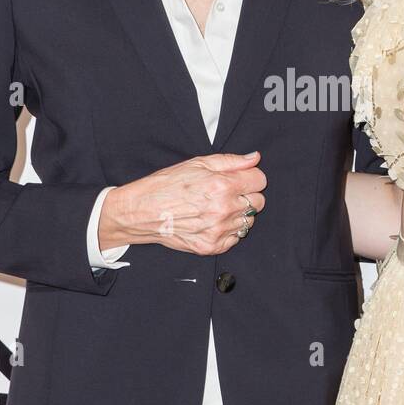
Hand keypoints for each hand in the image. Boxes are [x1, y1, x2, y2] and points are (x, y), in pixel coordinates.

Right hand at [99, 151, 265, 255]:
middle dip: (247, 195)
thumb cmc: (167, 185)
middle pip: (259, 202)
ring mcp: (219, 230)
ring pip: (248, 221)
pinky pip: (236, 238)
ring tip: (216, 207)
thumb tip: (254, 158)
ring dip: (238, 213)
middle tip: (227, 193)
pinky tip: (212, 221)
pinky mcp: (212, 246)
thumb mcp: (198, 163)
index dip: (250, 177)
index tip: (240, 178)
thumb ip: (231, 161)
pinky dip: (229, 230)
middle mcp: (224, 209)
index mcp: (222, 186)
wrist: (143, 211)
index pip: (260, 181)